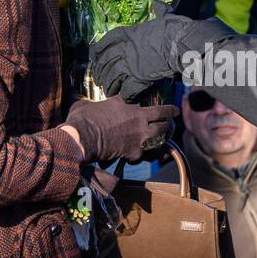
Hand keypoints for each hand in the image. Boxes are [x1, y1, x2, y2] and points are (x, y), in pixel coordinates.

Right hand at [61, 95, 177, 163]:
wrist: (82, 137)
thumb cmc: (86, 117)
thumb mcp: (95, 103)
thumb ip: (105, 103)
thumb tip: (102, 102)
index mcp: (134, 110)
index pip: (160, 110)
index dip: (170, 111)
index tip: (174, 110)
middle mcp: (140, 125)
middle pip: (163, 127)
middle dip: (167, 126)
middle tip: (167, 125)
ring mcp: (138, 140)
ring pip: (157, 141)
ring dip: (158, 140)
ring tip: (156, 140)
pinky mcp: (132, 154)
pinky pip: (141, 155)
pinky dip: (139, 155)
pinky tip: (134, 154)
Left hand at [90, 7, 193, 100]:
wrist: (181, 44)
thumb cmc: (174, 29)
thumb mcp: (166, 15)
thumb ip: (160, 10)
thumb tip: (158, 2)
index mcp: (129, 34)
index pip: (106, 41)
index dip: (97, 50)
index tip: (93, 56)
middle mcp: (125, 49)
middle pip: (106, 61)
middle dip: (100, 71)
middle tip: (99, 80)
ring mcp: (130, 65)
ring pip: (112, 77)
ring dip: (109, 85)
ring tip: (107, 91)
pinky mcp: (139, 79)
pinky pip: (127, 90)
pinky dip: (125, 95)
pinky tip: (125, 98)